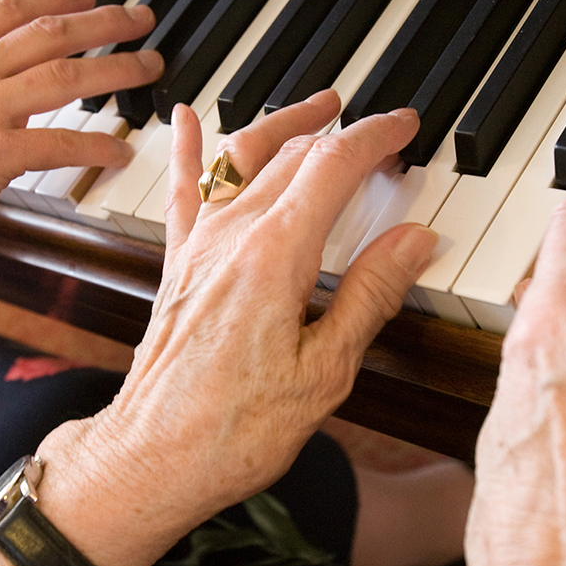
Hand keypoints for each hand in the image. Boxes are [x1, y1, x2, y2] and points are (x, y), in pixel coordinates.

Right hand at [0, 0, 163, 259]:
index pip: (10, 11)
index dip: (55, 0)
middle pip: (50, 34)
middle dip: (104, 22)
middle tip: (141, 18)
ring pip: (67, 78)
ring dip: (117, 69)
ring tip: (150, 66)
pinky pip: (63, 145)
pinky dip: (98, 147)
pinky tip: (122, 150)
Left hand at [34, 91, 438, 565]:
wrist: (152, 457)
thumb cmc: (234, 429)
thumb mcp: (326, 370)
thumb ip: (370, 295)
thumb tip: (412, 242)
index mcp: (275, 255)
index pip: (334, 165)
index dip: (375, 137)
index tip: (404, 127)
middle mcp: (231, 236)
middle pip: (293, 155)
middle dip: (343, 134)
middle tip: (381, 139)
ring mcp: (198, 246)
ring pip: (241, 158)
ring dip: (283, 126)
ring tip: (315, 108)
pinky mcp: (176, 266)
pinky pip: (184, 190)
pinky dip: (192, 151)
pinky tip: (188, 120)